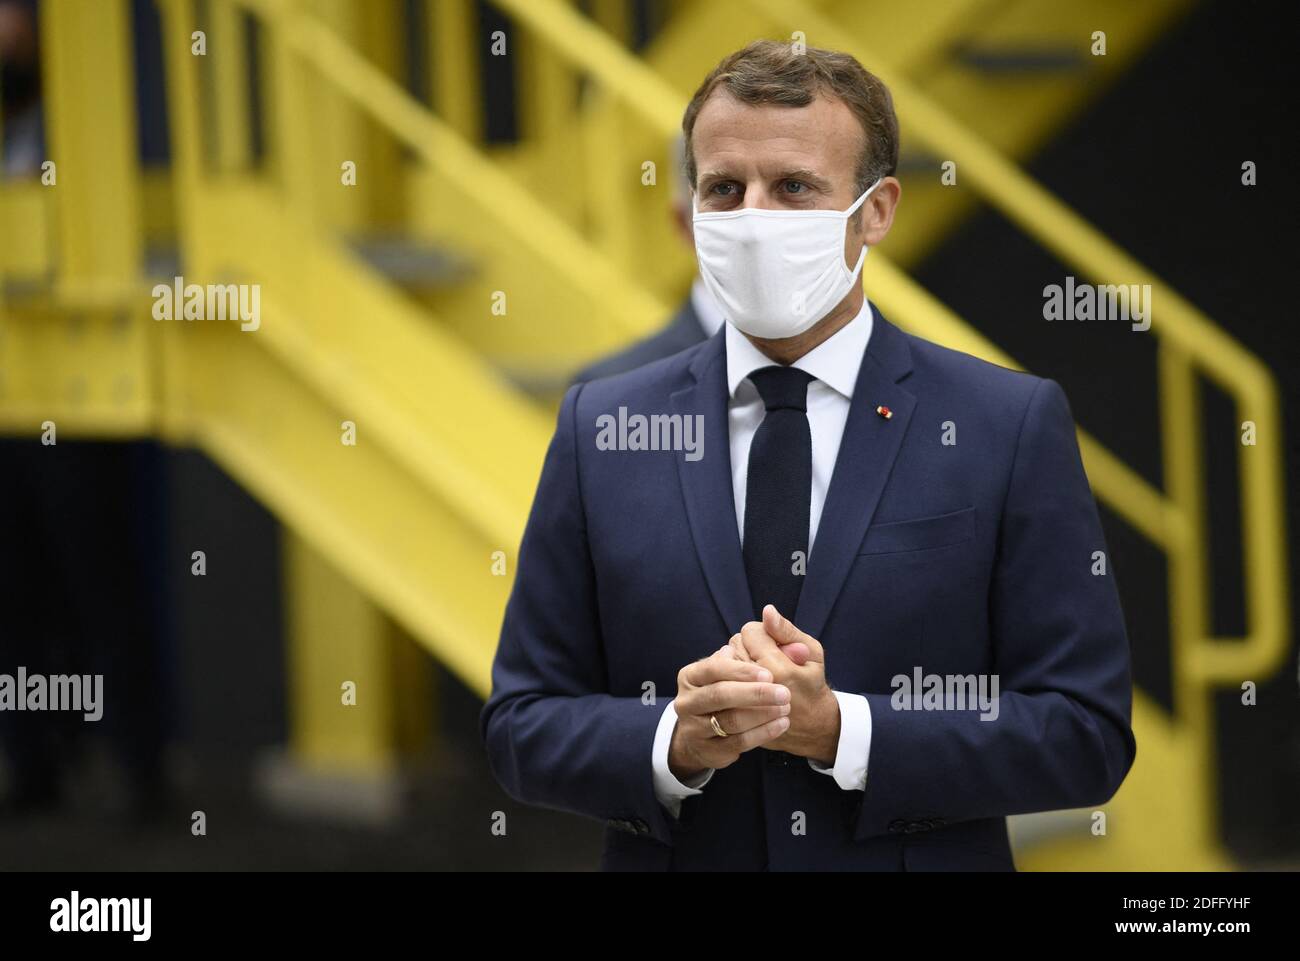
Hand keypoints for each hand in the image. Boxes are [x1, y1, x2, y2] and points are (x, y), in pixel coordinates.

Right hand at [668, 645, 791, 781]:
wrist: (704, 733)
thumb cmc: (725, 690)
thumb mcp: (731, 669)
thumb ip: (751, 648)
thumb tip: (771, 620)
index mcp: (690, 676)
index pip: (713, 668)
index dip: (741, 670)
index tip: (769, 672)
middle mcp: (687, 701)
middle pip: (720, 695)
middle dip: (755, 694)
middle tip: (783, 693)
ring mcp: (694, 728)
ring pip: (730, 721)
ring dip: (762, 715)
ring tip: (786, 708)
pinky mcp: (708, 751)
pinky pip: (738, 742)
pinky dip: (762, 733)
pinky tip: (780, 724)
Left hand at [729, 605, 839, 764]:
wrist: (809, 727)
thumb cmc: (812, 684)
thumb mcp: (813, 653)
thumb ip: (787, 631)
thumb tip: (767, 611)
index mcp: (779, 668)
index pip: (750, 632)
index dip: (760, 633)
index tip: (773, 643)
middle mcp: (757, 685)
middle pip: (734, 644)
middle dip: (748, 646)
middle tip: (766, 658)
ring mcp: (744, 700)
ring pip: (724, 662)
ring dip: (737, 662)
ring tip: (757, 671)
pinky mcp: (735, 712)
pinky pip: (720, 682)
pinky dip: (729, 678)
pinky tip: (744, 682)